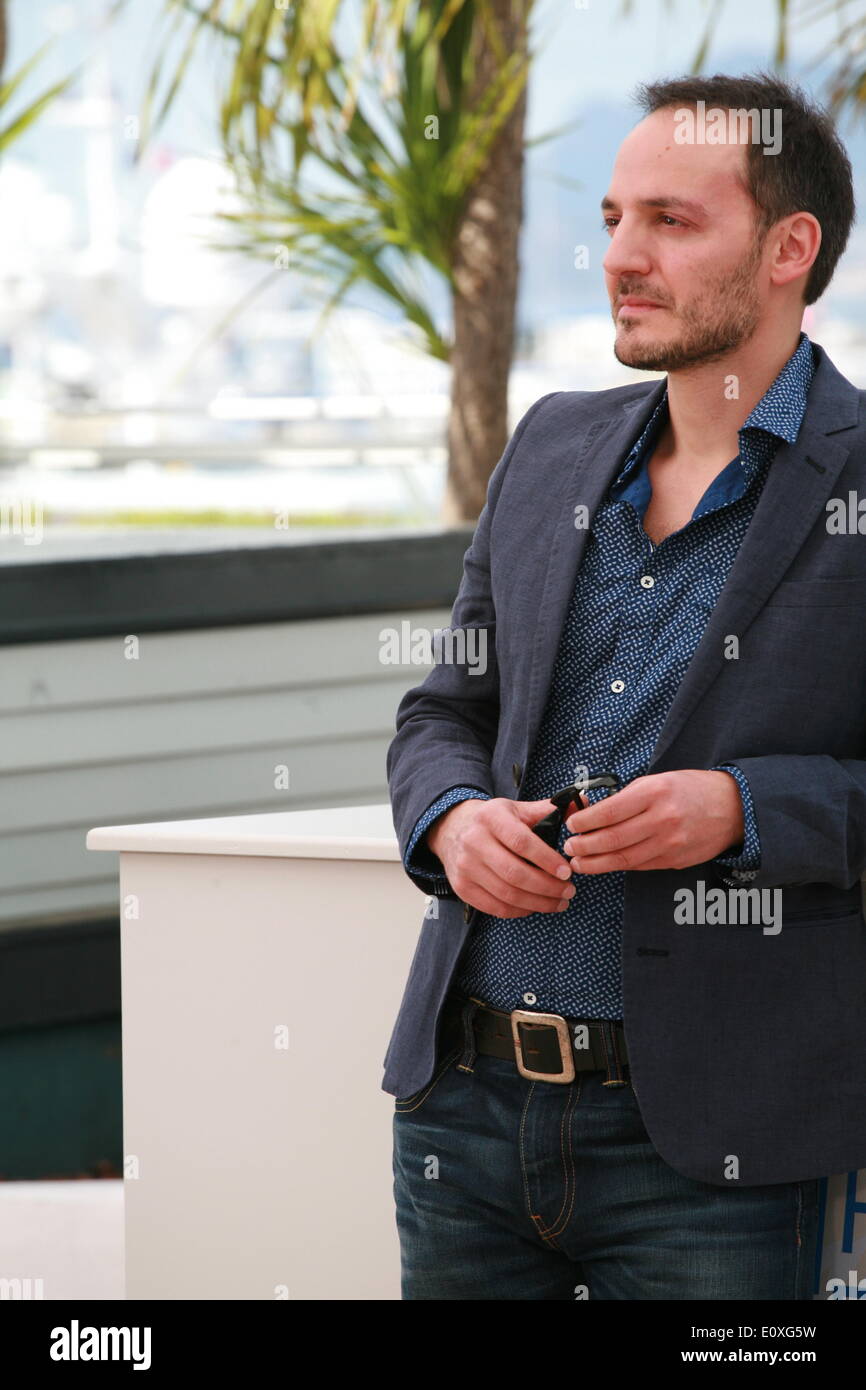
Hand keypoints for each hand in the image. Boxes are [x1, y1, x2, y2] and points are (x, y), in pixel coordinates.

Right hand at [426, 797, 576, 917]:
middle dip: (547, 887)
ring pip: (506, 894)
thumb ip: (548, 810)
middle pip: (514, 873)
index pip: (521, 842)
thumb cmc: (495, 821)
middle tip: (569, 891)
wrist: (453, 830)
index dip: (546, 860)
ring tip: (559, 902)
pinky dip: (519, 911)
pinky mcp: (462, 887)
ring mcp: (465, 867)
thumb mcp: (517, 809)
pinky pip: (495, 907)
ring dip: (538, 903)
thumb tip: (582, 802)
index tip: (567, 872)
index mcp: (491, 818)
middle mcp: (474, 842)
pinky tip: (535, 906)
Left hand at [562, 770, 744, 873]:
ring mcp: (670, 843)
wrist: (733, 808)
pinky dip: (618, 866)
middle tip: (568, 848)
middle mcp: (662, 819)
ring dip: (595, 863)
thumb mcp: (657, 781)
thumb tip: (591, 812)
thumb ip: (626, 797)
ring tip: (578, 862)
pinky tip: (604, 864)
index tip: (571, 825)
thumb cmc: (689, 789)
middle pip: (612, 839)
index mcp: (654, 792)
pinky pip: (640, 866)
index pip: (609, 812)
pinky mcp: (675, 860)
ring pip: (624, 859)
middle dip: (584, 846)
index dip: (584, 822)